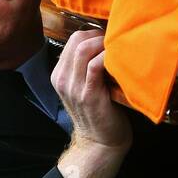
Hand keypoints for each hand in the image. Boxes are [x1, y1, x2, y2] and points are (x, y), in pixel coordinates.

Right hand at [51, 30, 131, 151]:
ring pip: (83, 49)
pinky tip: (118, 61)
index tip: (109, 39)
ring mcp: (73, 87)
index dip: (93, 34)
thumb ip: (86, 67)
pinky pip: (95, 65)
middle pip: (77, 40)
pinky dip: (107, 58)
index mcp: (59, 75)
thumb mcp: (84, 87)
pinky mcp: (88, 95)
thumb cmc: (99, 112)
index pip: (72, 40)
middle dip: (99, 36)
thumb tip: (105, 42)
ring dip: (104, 45)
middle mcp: (62, 79)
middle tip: (116, 43)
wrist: (100, 143)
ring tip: (118, 50)